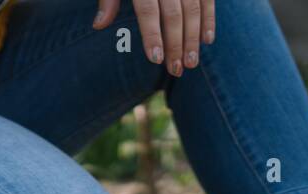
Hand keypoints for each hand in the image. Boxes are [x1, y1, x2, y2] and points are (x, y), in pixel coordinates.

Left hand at [94, 0, 214, 76]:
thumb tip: (99, 25)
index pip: (148, 10)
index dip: (152, 35)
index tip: (155, 59)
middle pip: (173, 13)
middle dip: (176, 44)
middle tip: (176, 71)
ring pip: (193, 8)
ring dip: (194, 37)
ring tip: (191, 63)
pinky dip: (209, 18)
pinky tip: (207, 40)